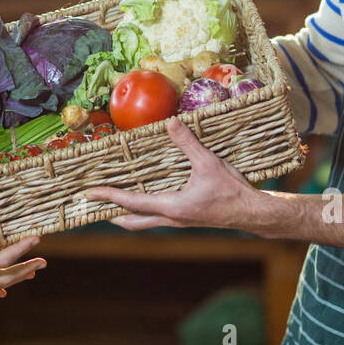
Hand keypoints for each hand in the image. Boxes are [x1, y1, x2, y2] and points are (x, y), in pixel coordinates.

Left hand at [85, 119, 258, 231]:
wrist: (252, 213)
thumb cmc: (231, 191)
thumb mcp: (209, 164)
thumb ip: (188, 143)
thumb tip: (171, 122)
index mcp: (172, 207)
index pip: (133, 201)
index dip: (110, 195)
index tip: (91, 192)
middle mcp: (171, 218)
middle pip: (133, 220)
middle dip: (113, 213)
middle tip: (95, 204)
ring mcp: (179, 221)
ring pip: (145, 222)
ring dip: (127, 213)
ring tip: (113, 203)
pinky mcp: (187, 219)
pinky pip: (158, 217)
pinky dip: (144, 210)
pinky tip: (146, 199)